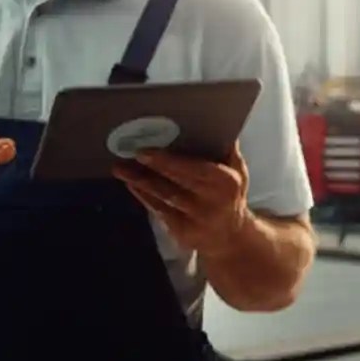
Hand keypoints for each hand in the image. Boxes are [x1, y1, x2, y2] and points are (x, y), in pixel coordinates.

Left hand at [113, 143, 249, 257]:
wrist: (231, 239)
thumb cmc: (230, 196)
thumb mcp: (238, 172)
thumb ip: (228, 149)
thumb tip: (218, 121)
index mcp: (226, 183)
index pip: (195, 169)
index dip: (169, 161)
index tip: (147, 150)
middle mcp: (212, 203)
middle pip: (176, 183)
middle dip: (151, 169)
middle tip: (130, 154)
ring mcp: (196, 220)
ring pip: (163, 198)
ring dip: (140, 182)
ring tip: (120, 169)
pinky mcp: (182, 233)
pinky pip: (159, 211)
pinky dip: (144, 197)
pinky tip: (131, 184)